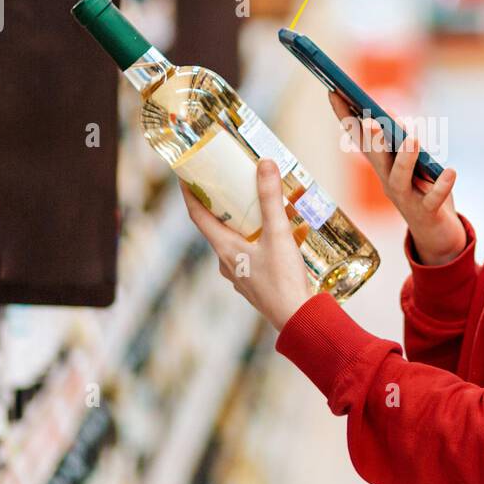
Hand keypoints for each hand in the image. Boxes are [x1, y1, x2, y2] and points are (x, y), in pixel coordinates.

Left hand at [179, 158, 313, 331]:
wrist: (298, 319)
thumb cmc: (283, 280)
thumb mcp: (277, 234)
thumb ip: (270, 198)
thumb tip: (264, 163)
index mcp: (224, 249)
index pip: (197, 216)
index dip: (189, 193)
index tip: (185, 174)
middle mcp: (227, 262)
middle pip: (217, 227)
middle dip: (221, 204)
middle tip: (229, 182)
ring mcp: (241, 275)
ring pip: (236, 241)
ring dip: (243, 222)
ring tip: (259, 205)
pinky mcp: (257, 282)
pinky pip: (252, 254)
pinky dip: (259, 239)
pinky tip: (280, 234)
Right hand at [329, 90, 466, 265]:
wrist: (436, 235)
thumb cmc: (423, 192)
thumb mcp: (412, 163)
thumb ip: (402, 141)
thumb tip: (393, 119)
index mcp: (382, 167)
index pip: (359, 140)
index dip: (344, 117)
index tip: (333, 91)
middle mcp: (388, 182)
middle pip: (375, 159)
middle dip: (371, 139)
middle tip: (371, 120)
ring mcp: (406, 199)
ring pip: (399, 179)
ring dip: (404, 160)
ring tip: (412, 139)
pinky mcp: (427, 213)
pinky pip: (433, 199)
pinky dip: (442, 186)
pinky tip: (451, 172)